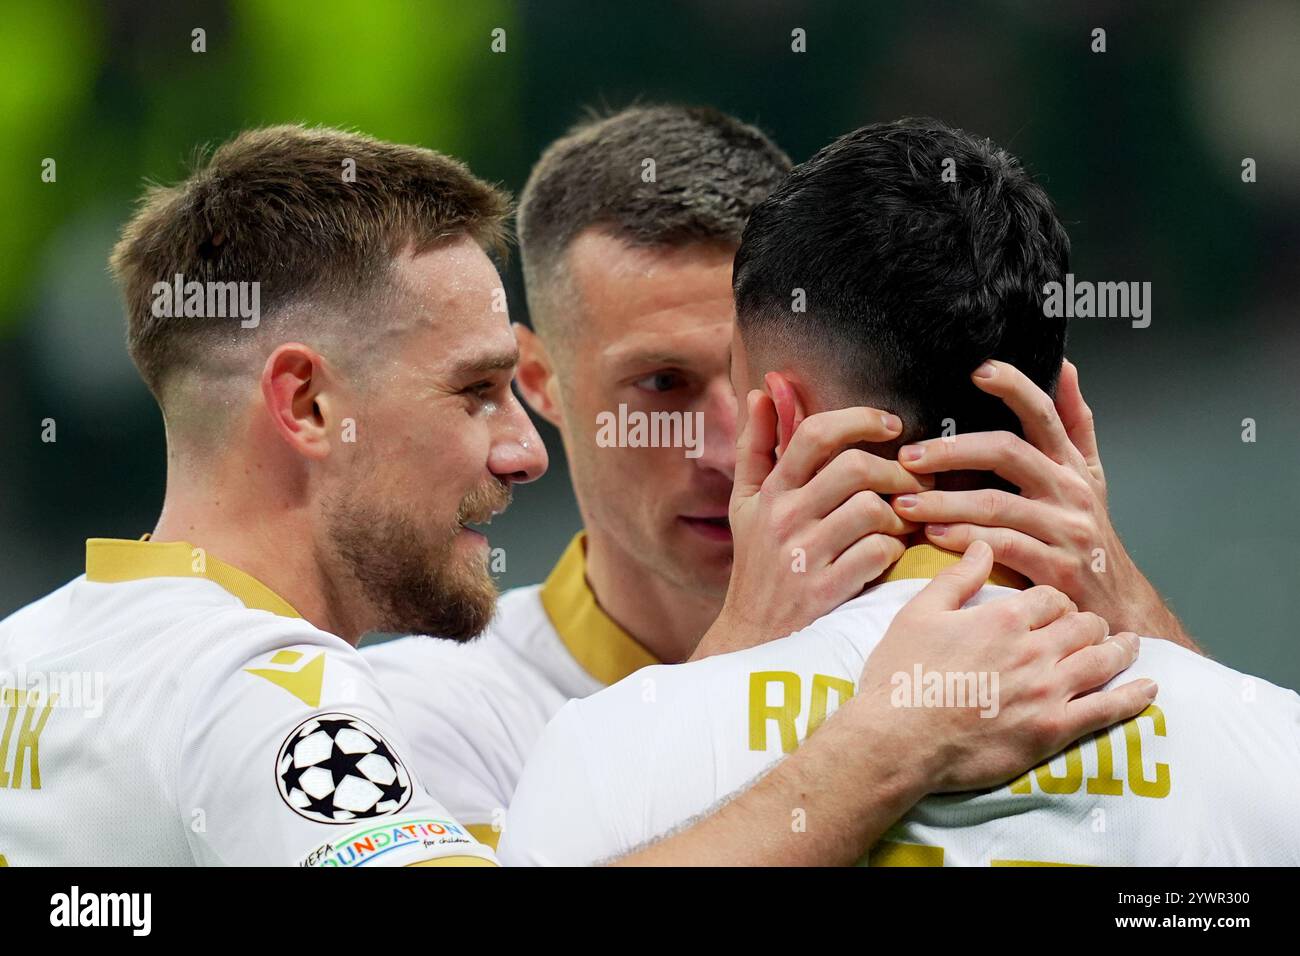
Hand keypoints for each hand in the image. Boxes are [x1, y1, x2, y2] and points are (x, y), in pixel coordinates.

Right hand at [693, 390, 927, 658]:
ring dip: (900, 514)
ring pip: (872, 510)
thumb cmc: (757, 563)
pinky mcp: (826, 590)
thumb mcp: (745, 503)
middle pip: (855, 468)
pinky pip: (879, 553)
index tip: (891, 425)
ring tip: (903, 521)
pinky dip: (895, 549)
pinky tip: (893, 553)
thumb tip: (762, 391)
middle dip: (896, 471)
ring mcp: (804, 556)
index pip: (815, 434)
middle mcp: (783, 519)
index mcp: (769, 492)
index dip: (861, 420)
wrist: (751, 635)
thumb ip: (756, 445)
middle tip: (914, 481)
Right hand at [849, 540, 1156, 791]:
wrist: (896, 738)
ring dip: (1120, 650)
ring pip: (1102, 660)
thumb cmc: (900, 674)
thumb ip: (957, 578)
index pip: (1049, 597)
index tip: (1053, 608)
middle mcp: (1035, 650)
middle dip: (1090, 623)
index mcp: (1004, 617)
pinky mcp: (1053, 731)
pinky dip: (1133, 697)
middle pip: (1083, 626)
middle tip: (1093, 627)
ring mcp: (1049, 692)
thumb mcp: (918, 613)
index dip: (1055, 601)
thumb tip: (983, 546)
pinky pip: (1107, 711)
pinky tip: (1149, 689)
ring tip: (1129, 645)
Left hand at [890, 359, 1196, 648]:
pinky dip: (966, 540)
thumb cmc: (1088, 536)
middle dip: (953, 451)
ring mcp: (1066, 530)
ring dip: (945, 502)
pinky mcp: (1057, 569)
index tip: (979, 370)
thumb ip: (1075, 423)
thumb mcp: (1090, 476)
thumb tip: (1063, 367)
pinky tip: (934, 537)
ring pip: (996, 504)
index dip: (1015, 388)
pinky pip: (1003, 547)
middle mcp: (1071, 491)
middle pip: (1008, 453)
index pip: (1044, 414)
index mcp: (1071, 465)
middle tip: (908, 456)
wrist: (1118, 607)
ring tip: (905, 503)